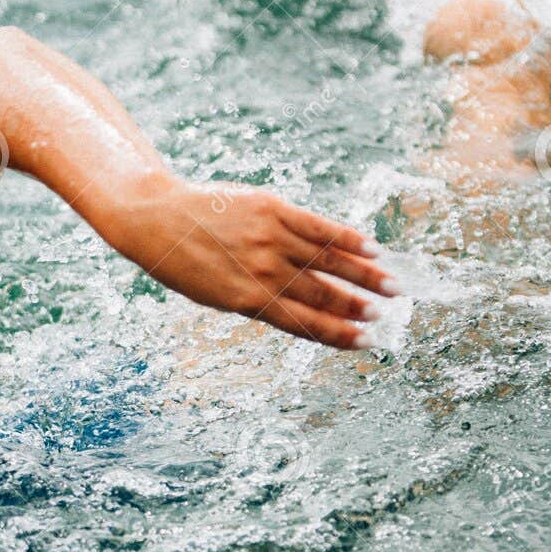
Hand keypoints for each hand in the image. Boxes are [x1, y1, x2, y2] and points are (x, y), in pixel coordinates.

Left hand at [107, 176, 398, 348]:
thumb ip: (262, 299)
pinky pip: (317, 225)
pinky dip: (347, 238)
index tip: (367, 343)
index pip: (304, 322)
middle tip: (384, 316)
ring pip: (327, 260)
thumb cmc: (187, 264)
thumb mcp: (218, 295)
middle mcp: (261, 270)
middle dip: (357, 307)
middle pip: (321, 293)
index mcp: (247, 300)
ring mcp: (268, 237)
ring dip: (365, 275)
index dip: (339, 334)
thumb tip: (310, 306)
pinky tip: (372, 248)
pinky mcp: (271, 208)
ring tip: (393, 287)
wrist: (158, 220)